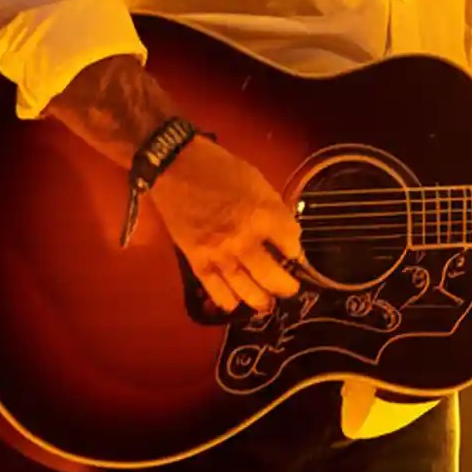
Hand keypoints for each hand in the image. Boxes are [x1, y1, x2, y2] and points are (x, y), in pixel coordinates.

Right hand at [150, 137, 302, 311]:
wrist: (175, 167)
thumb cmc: (220, 169)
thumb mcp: (259, 182)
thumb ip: (275, 211)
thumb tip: (287, 235)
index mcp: (263, 215)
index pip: (291, 245)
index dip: (296, 251)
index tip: (293, 253)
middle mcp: (244, 240)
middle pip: (274, 277)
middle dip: (286, 286)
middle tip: (290, 288)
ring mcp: (219, 254)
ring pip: (247, 290)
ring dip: (262, 300)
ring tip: (268, 303)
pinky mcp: (197, 261)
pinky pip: (215, 290)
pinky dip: (228, 301)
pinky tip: (236, 304)